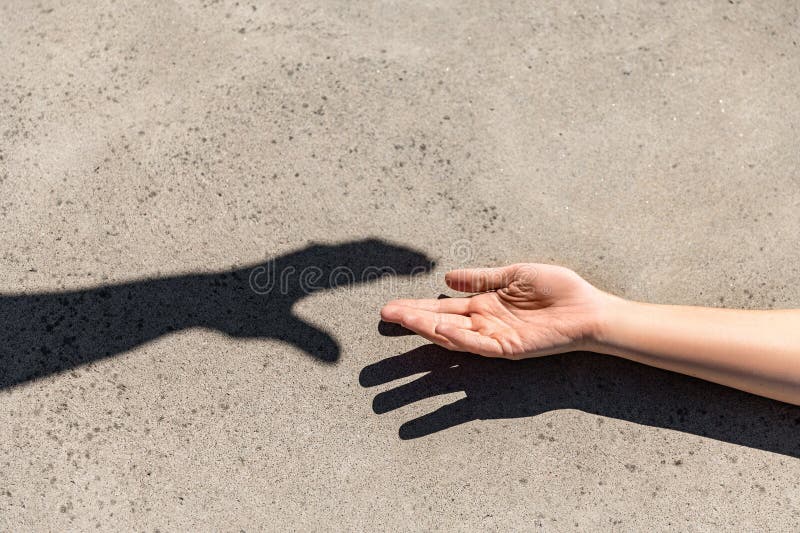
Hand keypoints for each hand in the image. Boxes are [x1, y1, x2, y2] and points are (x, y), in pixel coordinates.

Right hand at [380, 264, 611, 358]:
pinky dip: (459, 338)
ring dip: (428, 327)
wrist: (589, 309)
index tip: (392, 305)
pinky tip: (441, 329)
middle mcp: (485, 323)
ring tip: (404, 319)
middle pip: (441, 322)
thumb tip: (447, 278)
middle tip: (385, 314)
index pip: (443, 307)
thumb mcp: (514, 275)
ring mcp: (495, 337)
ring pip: (454, 335)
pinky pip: (479, 344)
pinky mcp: (510, 347)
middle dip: (413, 319)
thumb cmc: (558, 290)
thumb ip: (481, 278)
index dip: (417, 306)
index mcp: (485, 305)